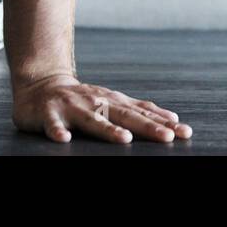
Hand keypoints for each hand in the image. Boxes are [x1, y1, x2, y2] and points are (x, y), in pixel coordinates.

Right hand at [12, 74, 193, 143]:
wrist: (41, 86)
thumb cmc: (82, 100)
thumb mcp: (111, 103)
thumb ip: (138, 111)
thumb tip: (171, 120)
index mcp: (113, 102)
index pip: (143, 113)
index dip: (163, 122)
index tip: (185, 132)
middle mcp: (97, 102)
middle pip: (125, 116)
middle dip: (148, 127)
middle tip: (168, 138)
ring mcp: (73, 107)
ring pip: (92, 120)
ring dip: (108, 130)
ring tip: (124, 139)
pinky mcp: (48, 114)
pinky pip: (52, 125)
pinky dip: (58, 131)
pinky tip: (63, 140)